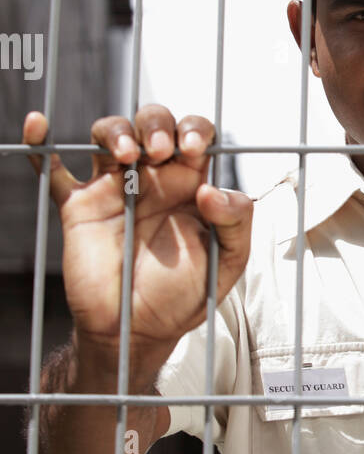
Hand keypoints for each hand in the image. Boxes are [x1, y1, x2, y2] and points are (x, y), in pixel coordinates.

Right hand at [23, 106, 252, 359]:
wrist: (137, 331)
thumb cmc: (184, 296)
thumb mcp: (226, 262)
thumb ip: (235, 223)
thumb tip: (212, 190)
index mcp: (191, 182)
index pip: (194, 133)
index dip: (194, 129)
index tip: (192, 151)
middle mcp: (153, 177)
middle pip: (151, 122)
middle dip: (156, 124)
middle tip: (161, 150)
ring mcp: (113, 187)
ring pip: (107, 133)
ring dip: (116, 131)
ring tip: (128, 154)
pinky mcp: (78, 206)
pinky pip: (53, 169)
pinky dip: (41, 143)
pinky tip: (37, 124)